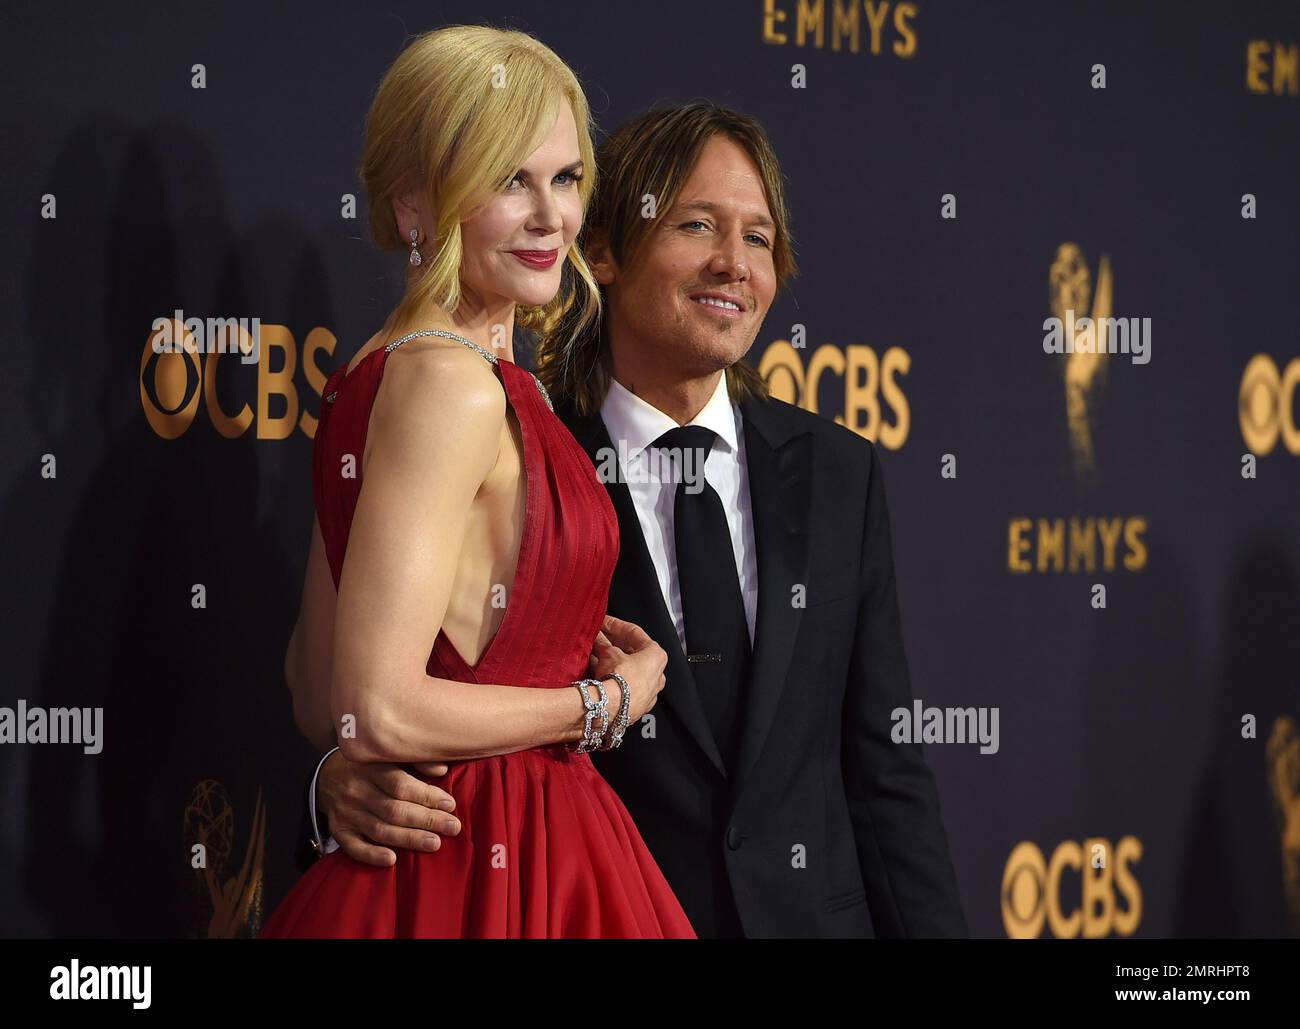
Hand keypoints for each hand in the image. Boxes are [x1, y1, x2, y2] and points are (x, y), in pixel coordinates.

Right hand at [317, 749, 461, 866]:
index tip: (450, 805)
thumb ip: (415, 759)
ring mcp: (346, 813)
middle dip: (426, 820)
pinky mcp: (339, 830)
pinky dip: (372, 855)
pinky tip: (392, 860)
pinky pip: (353, 847)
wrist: (326, 775)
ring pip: (380, 830)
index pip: (400, 785)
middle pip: (394, 810)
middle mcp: (357, 791)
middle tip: (453, 827)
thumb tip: (441, 769)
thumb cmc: (369, 765)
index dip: (426, 796)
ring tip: (435, 844)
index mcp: (371, 767)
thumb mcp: (388, 753)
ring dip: (409, 839)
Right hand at [588, 614, 666, 722]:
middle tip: (598, 636)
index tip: (604, 621)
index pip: (635, 633)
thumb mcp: (609, 653)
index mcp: (657, 656)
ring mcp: (647, 693)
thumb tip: (598, 637)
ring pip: (627, 670)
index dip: (615, 625)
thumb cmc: (618, 680)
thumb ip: (604, 643)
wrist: (610, 708)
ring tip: (593, 653)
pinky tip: (595, 671)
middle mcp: (656, 675)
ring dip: (610, 660)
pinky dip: (611, 677)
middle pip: (632, 653)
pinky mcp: (635, 706)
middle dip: (613, 643)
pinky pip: (623, 685)